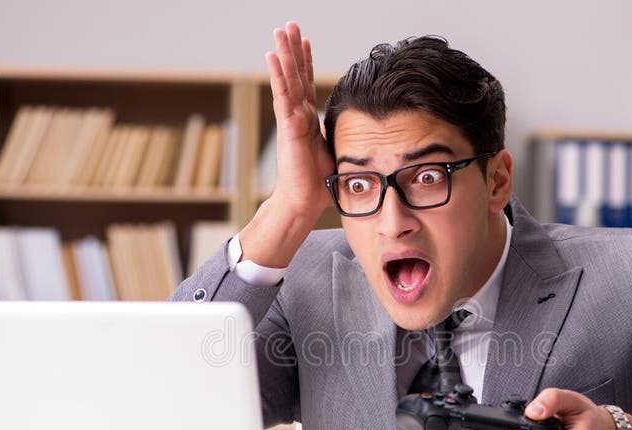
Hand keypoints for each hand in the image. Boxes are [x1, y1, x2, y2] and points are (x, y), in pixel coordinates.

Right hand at [265, 22, 333, 220]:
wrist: (304, 202)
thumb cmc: (317, 185)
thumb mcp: (335, 153)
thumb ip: (339, 139)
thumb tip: (359, 135)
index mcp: (308, 121)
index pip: (308, 85)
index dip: (307, 63)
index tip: (306, 42)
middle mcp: (298, 116)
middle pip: (296, 76)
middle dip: (293, 50)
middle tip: (289, 25)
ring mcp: (291, 120)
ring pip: (288, 80)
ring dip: (284, 54)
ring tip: (279, 30)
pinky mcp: (288, 127)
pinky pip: (282, 97)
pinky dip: (278, 76)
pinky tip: (273, 57)